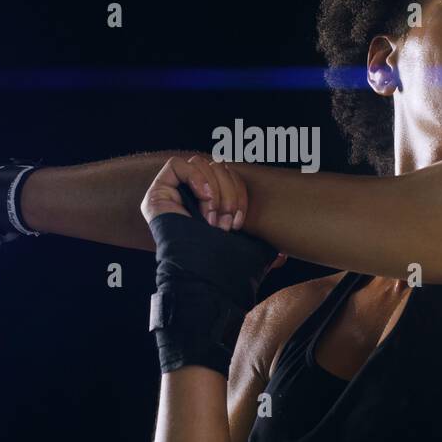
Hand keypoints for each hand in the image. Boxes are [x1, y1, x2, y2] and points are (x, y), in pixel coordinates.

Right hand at [141, 155, 285, 269]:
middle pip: (216, 167)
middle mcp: (191, 199)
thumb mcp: (252, 245)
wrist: (206, 277)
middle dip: (227, 193)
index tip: (239, 222)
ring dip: (214, 190)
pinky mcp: (157, 193)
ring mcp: (173, 195)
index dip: (239, 192)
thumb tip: (283, 256)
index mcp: (212, 206)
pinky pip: (177, 165)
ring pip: (201, 164)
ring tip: (212, 218)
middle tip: (225, 224)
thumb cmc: (227, 266)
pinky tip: (203, 200)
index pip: (229, 177)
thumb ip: (263, 241)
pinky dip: (196, 178)